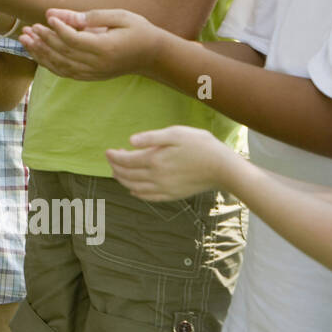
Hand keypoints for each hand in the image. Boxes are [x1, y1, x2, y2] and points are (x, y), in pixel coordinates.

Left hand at [18, 7, 161, 80]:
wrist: (152, 55)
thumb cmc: (138, 30)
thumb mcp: (119, 16)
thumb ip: (91, 17)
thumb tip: (62, 16)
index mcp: (106, 48)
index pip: (75, 40)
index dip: (59, 29)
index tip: (47, 17)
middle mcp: (97, 64)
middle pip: (63, 53)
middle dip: (43, 40)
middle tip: (28, 27)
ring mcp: (93, 73)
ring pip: (60, 65)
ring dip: (40, 52)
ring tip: (24, 38)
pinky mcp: (90, 76)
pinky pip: (64, 72)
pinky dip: (48, 63)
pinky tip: (36, 52)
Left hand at [106, 125, 240, 200]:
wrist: (223, 168)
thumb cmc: (201, 146)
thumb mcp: (176, 133)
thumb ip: (151, 138)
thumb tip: (130, 141)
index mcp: (154, 160)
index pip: (125, 160)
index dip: (113, 156)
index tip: (107, 151)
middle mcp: (156, 177)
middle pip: (127, 175)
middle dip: (115, 167)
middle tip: (111, 160)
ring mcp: (164, 188)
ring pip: (134, 187)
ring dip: (122, 180)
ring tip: (117, 172)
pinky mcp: (172, 195)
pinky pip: (148, 197)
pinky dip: (136, 193)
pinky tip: (133, 189)